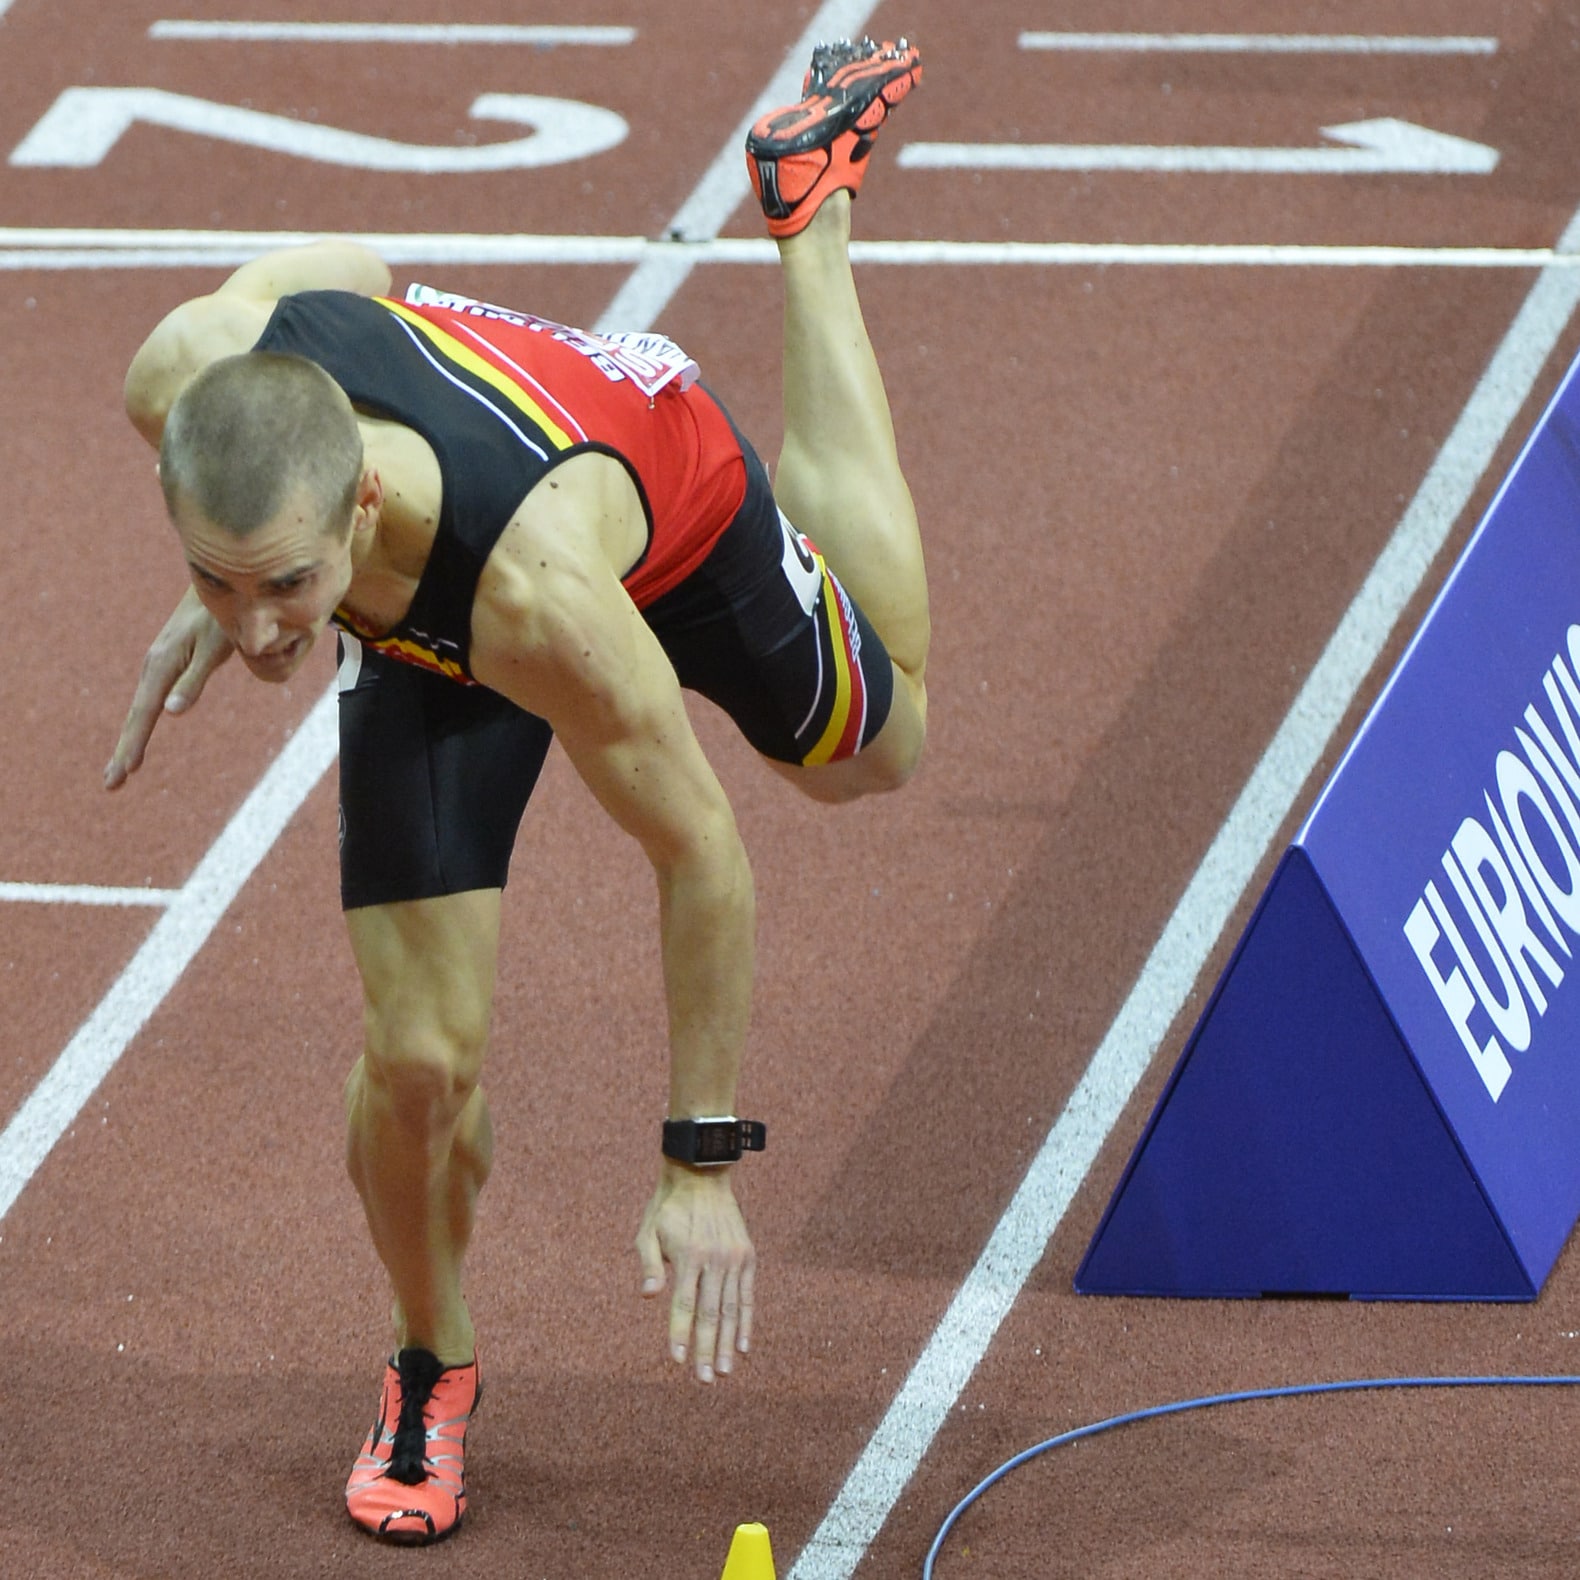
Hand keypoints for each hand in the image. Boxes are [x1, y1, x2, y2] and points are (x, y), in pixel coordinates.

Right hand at [104, 586, 232, 789]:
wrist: (216, 591)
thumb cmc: (221, 620)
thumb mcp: (213, 650)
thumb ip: (194, 681)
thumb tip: (172, 712)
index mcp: (162, 667)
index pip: (146, 713)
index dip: (135, 742)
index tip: (127, 770)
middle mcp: (153, 668)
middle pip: (136, 717)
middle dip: (124, 750)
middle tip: (110, 784)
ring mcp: (157, 667)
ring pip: (140, 711)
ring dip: (129, 741)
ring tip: (119, 771)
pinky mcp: (165, 666)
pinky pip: (148, 702)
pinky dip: (140, 724)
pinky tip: (138, 736)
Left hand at [635, 1161, 755, 1382]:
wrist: (702, 1175)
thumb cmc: (667, 1208)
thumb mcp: (649, 1230)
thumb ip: (649, 1263)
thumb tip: (648, 1296)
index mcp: (689, 1253)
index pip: (684, 1303)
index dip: (680, 1332)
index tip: (678, 1360)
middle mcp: (715, 1258)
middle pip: (711, 1313)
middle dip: (707, 1349)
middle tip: (705, 1380)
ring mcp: (734, 1257)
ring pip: (731, 1309)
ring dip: (727, 1343)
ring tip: (724, 1371)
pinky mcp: (747, 1256)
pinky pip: (747, 1295)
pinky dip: (746, 1322)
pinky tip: (743, 1346)